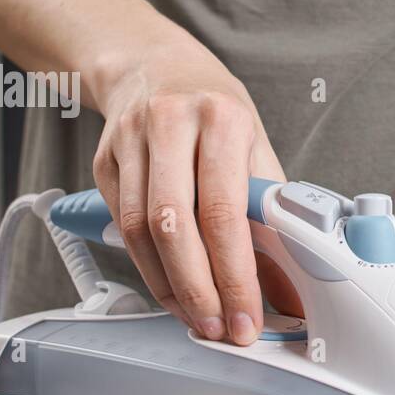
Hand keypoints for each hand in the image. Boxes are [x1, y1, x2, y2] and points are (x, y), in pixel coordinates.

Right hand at [89, 32, 301, 344]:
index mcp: (222, 118)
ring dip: (171, 287)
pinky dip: (149, 269)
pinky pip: (123, 227)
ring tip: (199, 318)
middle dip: (200, 289)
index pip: (225, 210)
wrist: (155, 66)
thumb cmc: (216, 113)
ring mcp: (131, 141)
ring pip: (141, 232)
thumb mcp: (255, 149)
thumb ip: (272, 215)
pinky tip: (172, 290)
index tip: (249, 315)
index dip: (236, 273)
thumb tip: (291, 287)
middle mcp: (171, 124)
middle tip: (221, 328)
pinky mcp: (103, 160)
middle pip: (175, 226)